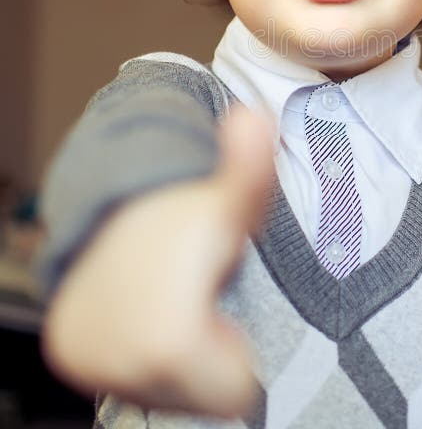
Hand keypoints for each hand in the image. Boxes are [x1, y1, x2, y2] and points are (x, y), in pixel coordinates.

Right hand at [41, 105, 275, 418]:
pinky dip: (152, 350)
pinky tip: (151, 307)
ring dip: (182, 349)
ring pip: (171, 388)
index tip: (216, 300)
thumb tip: (256, 118)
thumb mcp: (230, 197)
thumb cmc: (185, 211)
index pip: (235, 390)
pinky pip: (139, 377)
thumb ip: (252, 170)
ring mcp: (89, 363)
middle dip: (209, 349)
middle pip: (201, 395)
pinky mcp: (74, 357)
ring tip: (173, 297)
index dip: (235, 345)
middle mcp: (115, 364)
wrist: (111, 201)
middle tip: (196, 294)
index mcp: (166, 342)